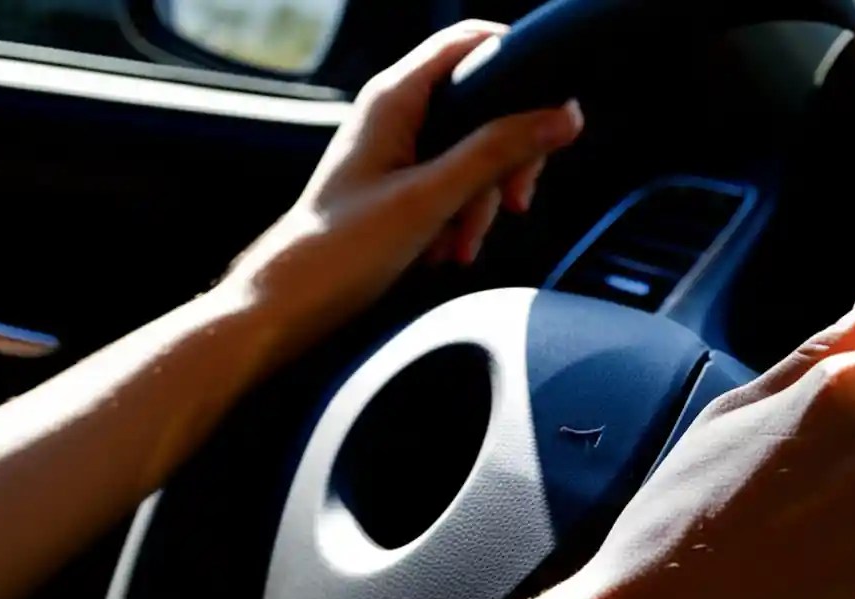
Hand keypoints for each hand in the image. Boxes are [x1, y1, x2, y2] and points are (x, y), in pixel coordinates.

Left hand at [223, 20, 582, 334]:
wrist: (295, 299)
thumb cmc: (340, 249)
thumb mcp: (430, 199)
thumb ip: (495, 154)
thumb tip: (558, 118)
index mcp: (395, 98)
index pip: (469, 42)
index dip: (516, 60)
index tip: (551, 104)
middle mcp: (397, 114)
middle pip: (483, 106)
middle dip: (506, 158)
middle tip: (514, 199)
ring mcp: (399, 149)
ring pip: (474, 154)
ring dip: (482, 201)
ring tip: (461, 243)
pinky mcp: (401, 183)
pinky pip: (454, 184)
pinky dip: (462, 216)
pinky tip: (448, 249)